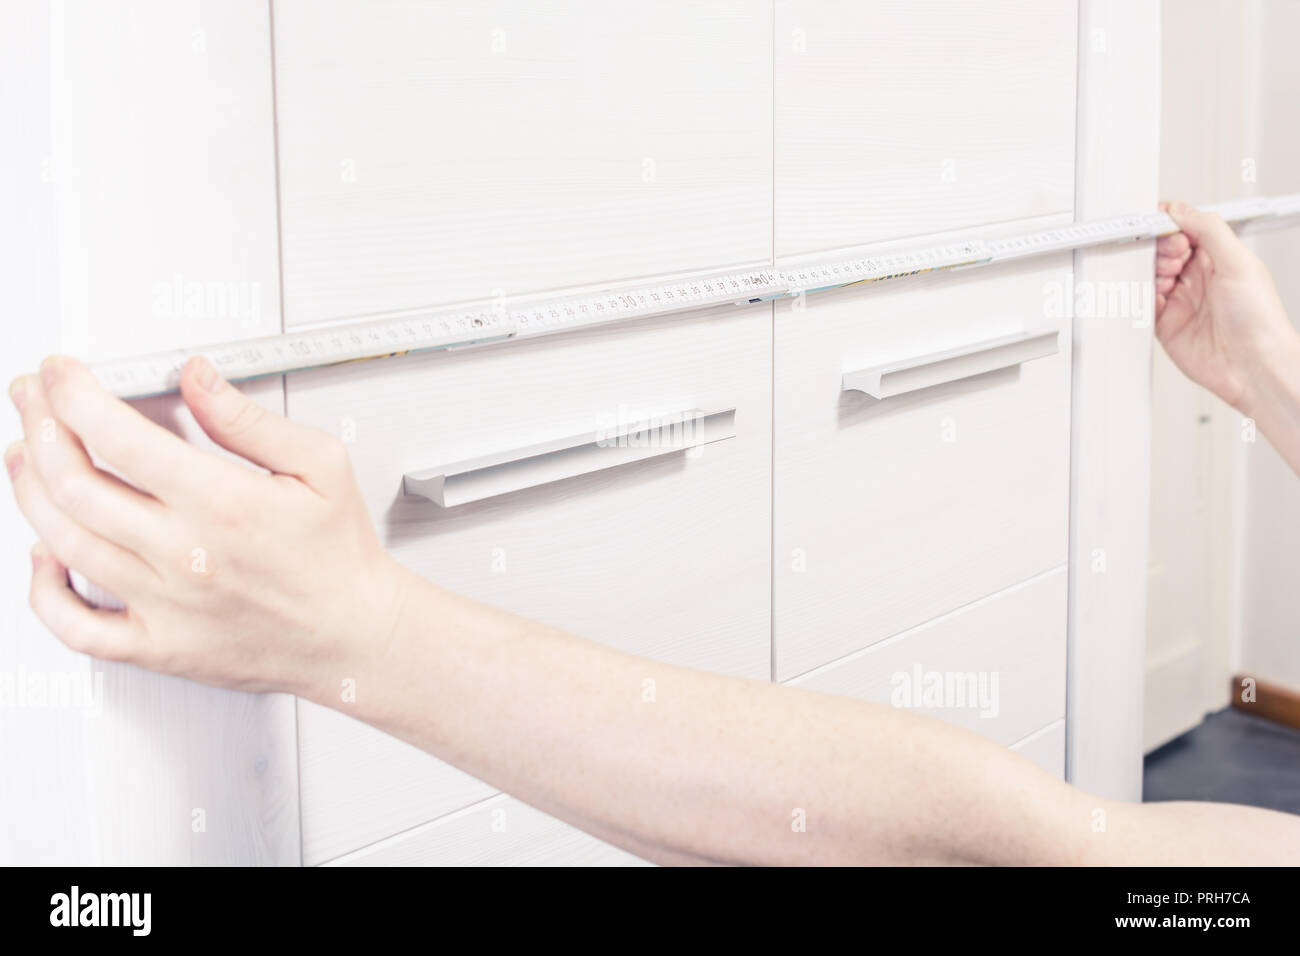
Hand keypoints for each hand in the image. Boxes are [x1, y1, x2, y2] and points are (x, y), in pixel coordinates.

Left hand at [4, 356, 405, 696]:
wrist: (355, 633)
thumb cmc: (339, 556)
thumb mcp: (319, 464)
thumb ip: (249, 419)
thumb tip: (197, 378)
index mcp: (222, 503)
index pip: (116, 435)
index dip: (71, 393)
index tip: (61, 374)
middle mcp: (184, 553)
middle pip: (73, 482)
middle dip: (37, 426)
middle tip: (30, 400)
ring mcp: (164, 603)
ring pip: (62, 542)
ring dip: (27, 490)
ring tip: (23, 455)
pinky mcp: (159, 645)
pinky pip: (76, 627)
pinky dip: (42, 591)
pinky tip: (41, 558)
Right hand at [1155, 201, 1296, 413]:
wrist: (1251, 366)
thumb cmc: (1259, 319)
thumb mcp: (1238, 262)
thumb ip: (1209, 231)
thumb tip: (1180, 211)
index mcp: (1217, 256)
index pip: (1184, 229)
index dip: (1169, 225)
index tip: (1158, 224)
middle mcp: (1197, 277)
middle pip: (1161, 250)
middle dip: (1159, 250)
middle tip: (1172, 261)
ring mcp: (1179, 299)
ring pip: (1148, 275)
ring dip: (1151, 274)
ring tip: (1167, 283)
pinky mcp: (1164, 323)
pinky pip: (1142, 304)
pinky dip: (1142, 298)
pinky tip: (1155, 299)